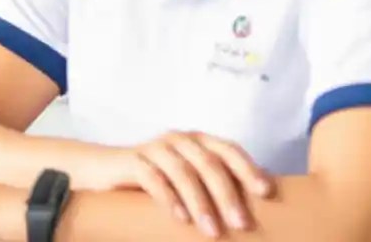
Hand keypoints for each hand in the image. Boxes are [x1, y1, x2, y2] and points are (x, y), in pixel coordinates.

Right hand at [91, 132, 274, 237]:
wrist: (103, 170)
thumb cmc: (156, 180)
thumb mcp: (189, 179)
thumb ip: (215, 184)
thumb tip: (261, 203)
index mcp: (198, 141)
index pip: (229, 150)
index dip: (249, 168)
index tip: (266, 192)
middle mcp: (179, 139)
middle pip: (209, 163)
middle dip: (228, 195)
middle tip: (242, 224)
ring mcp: (155, 148)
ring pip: (183, 172)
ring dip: (200, 203)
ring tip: (212, 231)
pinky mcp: (133, 160)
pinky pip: (153, 177)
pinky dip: (169, 198)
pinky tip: (180, 218)